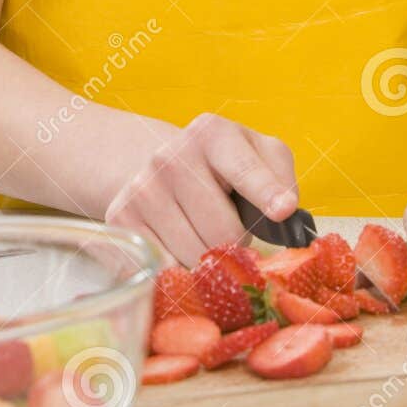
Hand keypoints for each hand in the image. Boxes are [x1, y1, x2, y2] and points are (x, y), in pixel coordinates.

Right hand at [104, 111, 299, 265]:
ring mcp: (142, 188)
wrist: (163, 167)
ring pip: (194, 256)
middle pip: (224, 230)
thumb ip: (281, 176)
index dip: (265, 192)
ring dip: (210, 262)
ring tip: (205, 237)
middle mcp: (171, 155)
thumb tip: (285, 212)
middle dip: (237, 242)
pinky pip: (164, 269)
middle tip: (232, 230)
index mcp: (212, 133)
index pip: (244, 169)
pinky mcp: (120, 219)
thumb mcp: (259, 155)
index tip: (283, 210)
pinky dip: (180, 272)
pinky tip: (180, 249)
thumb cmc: (226, 168)